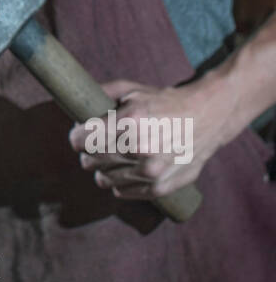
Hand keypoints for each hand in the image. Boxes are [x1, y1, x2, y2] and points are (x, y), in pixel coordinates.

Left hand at [67, 76, 229, 203]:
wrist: (208, 117)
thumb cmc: (165, 102)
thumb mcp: (132, 89)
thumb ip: (100, 94)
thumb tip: (73, 104)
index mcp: (130, 121)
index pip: (82, 140)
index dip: (77, 136)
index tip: (79, 134)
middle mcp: (140, 148)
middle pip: (90, 160)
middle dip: (88, 151)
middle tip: (97, 144)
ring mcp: (151, 171)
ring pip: (103, 179)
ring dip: (103, 168)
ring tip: (114, 156)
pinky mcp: (159, 187)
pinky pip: (122, 192)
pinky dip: (120, 182)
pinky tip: (127, 168)